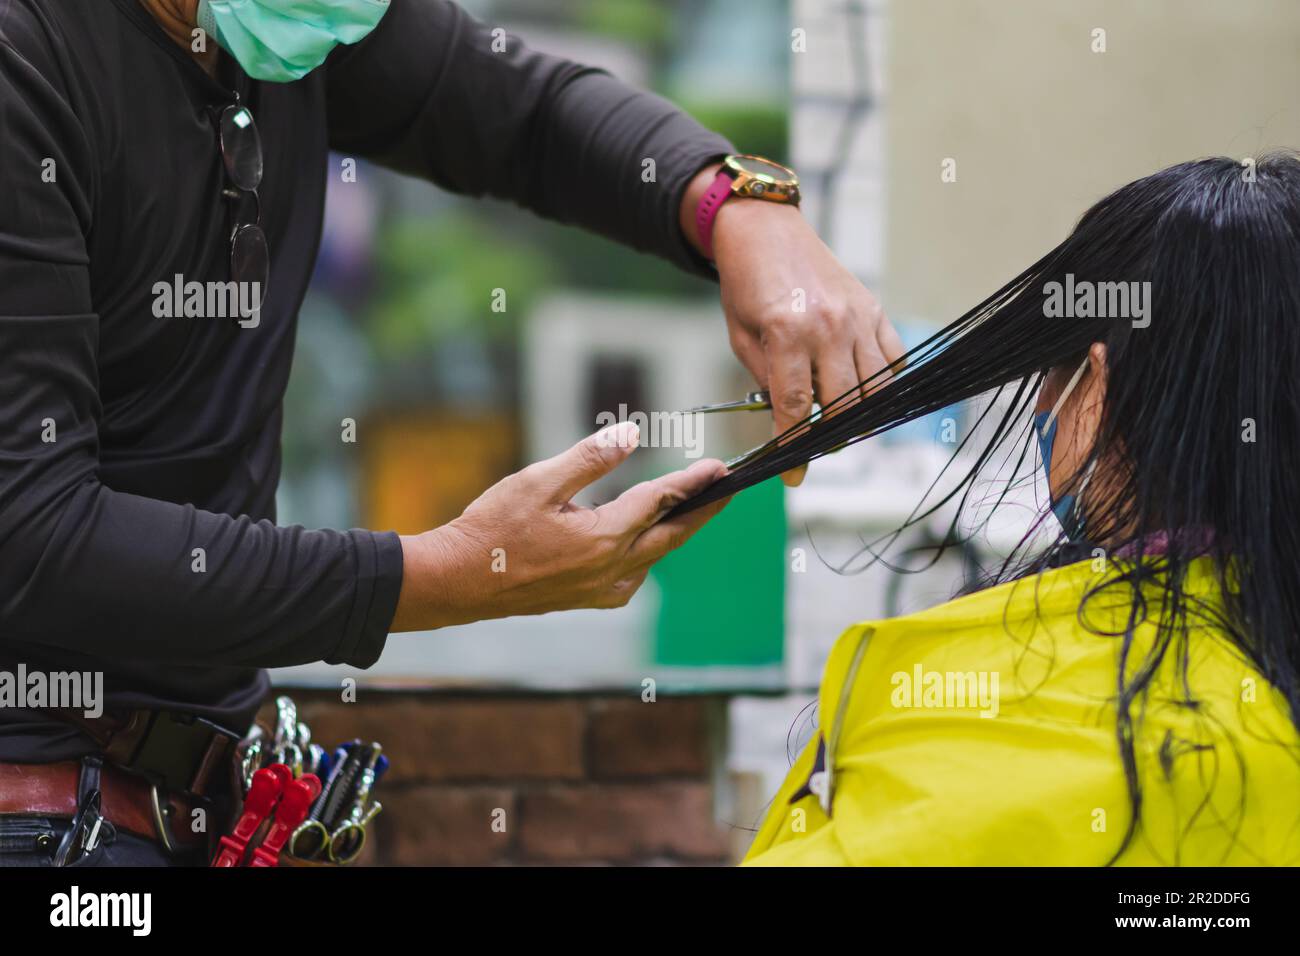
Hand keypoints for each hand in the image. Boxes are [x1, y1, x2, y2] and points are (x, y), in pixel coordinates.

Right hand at [392, 422, 728, 630]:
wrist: (458, 581)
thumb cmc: (492, 529)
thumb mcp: (538, 481)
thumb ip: (589, 458)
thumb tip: (630, 435)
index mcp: (603, 536)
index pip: (661, 501)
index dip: (694, 482)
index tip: (721, 467)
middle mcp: (611, 568)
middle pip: (673, 535)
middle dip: (704, 511)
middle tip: (728, 490)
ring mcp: (601, 589)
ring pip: (655, 558)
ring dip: (676, 533)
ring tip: (693, 511)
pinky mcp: (587, 599)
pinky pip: (633, 577)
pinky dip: (648, 556)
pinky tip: (643, 545)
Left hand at [682, 165, 904, 485]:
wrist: (766, 232)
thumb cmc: (746, 285)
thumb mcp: (741, 338)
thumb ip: (768, 381)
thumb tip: (792, 421)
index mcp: (787, 333)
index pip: (795, 409)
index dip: (795, 448)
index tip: (793, 475)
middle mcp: (829, 326)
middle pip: (842, 405)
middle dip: (830, 438)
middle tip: (818, 449)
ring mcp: (857, 317)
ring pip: (876, 389)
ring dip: (861, 416)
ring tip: (842, 426)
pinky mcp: (875, 309)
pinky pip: (894, 359)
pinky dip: (884, 383)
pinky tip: (865, 393)